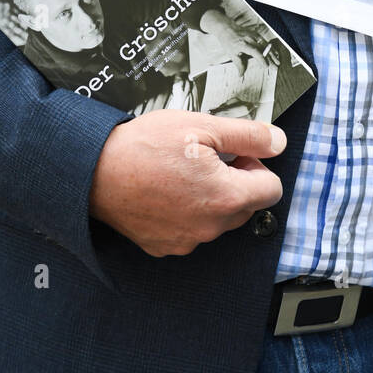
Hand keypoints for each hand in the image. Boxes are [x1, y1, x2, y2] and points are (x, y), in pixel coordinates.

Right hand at [88, 110, 285, 255]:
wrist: (93, 171)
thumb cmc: (145, 146)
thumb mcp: (203, 126)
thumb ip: (249, 135)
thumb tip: (279, 142)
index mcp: (226, 197)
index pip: (272, 189)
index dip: (258, 165)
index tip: (236, 152)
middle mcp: (210, 228)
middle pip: (247, 206)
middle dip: (236, 182)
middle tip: (208, 158)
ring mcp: (186, 241)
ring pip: (219, 220)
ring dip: (212, 198)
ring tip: (182, 172)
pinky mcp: (165, 247)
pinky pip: (191, 231)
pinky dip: (187, 213)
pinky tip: (166, 191)